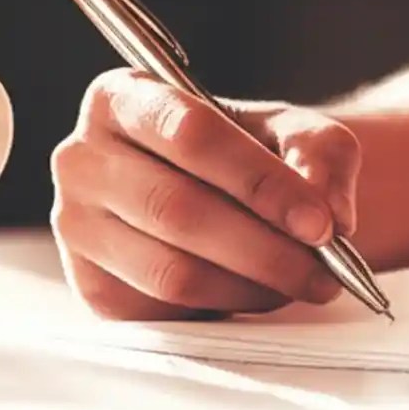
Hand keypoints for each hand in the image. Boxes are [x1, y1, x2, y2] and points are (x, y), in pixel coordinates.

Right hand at [51, 69, 360, 319]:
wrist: (223, 196)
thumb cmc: (249, 154)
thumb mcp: (293, 131)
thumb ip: (320, 154)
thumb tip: (329, 213)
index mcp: (123, 99)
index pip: (190, 134)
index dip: (261, 183)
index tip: (320, 223)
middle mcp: (84, 160)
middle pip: (179, 211)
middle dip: (267, 250)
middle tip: (327, 269)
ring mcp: (79, 228)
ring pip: (173, 272)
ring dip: (253, 286)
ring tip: (305, 282)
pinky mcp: (94, 287)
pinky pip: (167, 310)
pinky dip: (229, 307)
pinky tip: (261, 292)